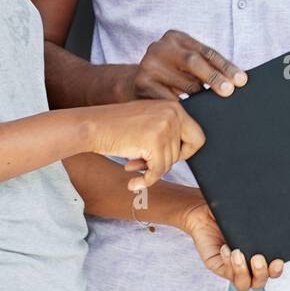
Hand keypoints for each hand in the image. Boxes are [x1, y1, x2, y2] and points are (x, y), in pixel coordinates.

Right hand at [86, 99, 205, 189]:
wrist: (92, 126)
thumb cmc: (117, 127)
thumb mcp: (149, 120)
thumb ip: (168, 131)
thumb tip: (187, 153)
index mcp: (175, 107)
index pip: (197, 136)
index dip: (186, 151)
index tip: (169, 156)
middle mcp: (173, 114)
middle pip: (186, 151)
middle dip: (169, 161)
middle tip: (150, 162)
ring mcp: (165, 126)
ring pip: (169, 163)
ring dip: (151, 169)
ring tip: (133, 163)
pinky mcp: (154, 141)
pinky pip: (158, 172)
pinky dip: (146, 181)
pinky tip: (133, 183)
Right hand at [124, 29, 247, 99]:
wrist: (132, 85)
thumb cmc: (171, 75)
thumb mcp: (185, 63)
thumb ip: (205, 65)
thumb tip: (237, 80)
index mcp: (175, 37)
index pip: (206, 51)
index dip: (226, 66)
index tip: (241, 80)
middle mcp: (160, 47)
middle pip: (193, 61)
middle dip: (214, 77)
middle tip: (229, 91)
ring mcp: (148, 65)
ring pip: (184, 83)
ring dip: (201, 95)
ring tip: (213, 103)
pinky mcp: (142, 84)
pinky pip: (171, 100)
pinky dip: (185, 108)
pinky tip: (195, 113)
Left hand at [178, 197, 283, 290]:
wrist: (204, 211)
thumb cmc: (229, 213)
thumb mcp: (246, 217)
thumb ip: (258, 223)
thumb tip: (272, 223)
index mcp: (260, 255)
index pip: (273, 271)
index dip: (277, 270)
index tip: (278, 260)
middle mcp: (248, 266)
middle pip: (260, 283)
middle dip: (261, 273)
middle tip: (257, 258)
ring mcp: (233, 268)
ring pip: (243, 284)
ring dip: (242, 272)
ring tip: (238, 254)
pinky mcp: (218, 266)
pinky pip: (225, 272)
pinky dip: (227, 262)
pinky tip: (225, 248)